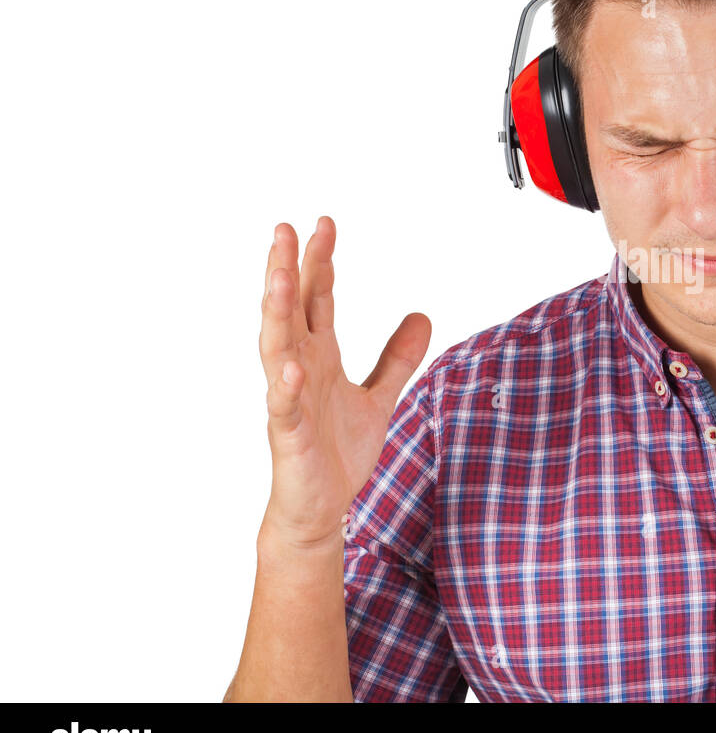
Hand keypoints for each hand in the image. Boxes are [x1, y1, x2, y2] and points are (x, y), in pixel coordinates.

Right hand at [259, 216, 430, 549]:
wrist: (320, 508)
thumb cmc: (337, 453)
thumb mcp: (380, 397)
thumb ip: (397, 359)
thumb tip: (422, 316)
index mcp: (319, 356)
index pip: (316, 299)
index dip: (320, 262)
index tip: (324, 224)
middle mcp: (299, 370)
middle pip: (290, 311)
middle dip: (287, 269)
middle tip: (285, 227)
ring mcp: (290, 401)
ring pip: (276, 348)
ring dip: (276, 313)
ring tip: (278, 277)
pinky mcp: (290, 436)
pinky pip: (283, 408)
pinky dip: (285, 387)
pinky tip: (291, 367)